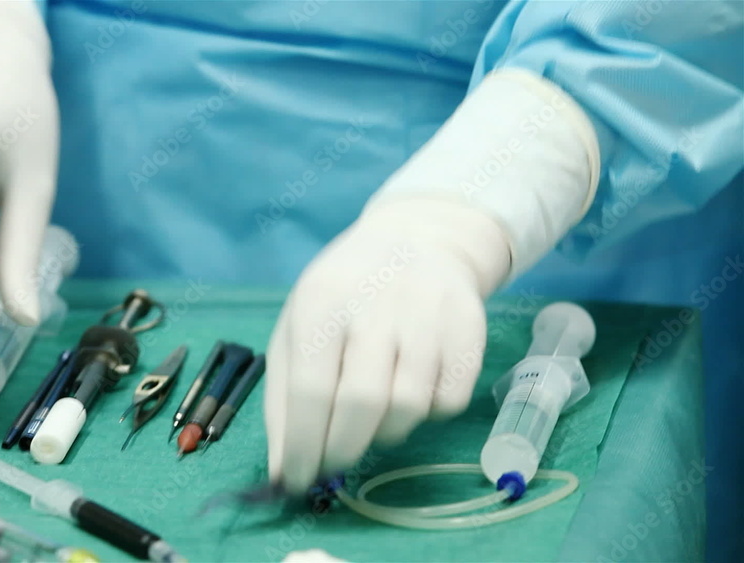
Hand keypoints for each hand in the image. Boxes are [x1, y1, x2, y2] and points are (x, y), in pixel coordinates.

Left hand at [264, 199, 510, 492]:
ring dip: (384, 433)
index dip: (303, 448)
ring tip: (369, 419)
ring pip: (409, 408)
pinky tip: (409, 393)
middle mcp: (376, 304)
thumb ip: (283, 400)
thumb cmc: (342, 295)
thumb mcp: (297, 328)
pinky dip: (427, 414)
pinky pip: (449, 401)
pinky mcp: (469, 330)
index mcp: (321, 301)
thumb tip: (281, 472)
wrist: (418, 239)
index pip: (310, 390)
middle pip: (362, 404)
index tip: (295, 483)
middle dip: (342, 450)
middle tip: (332, 464)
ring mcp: (428, 315)